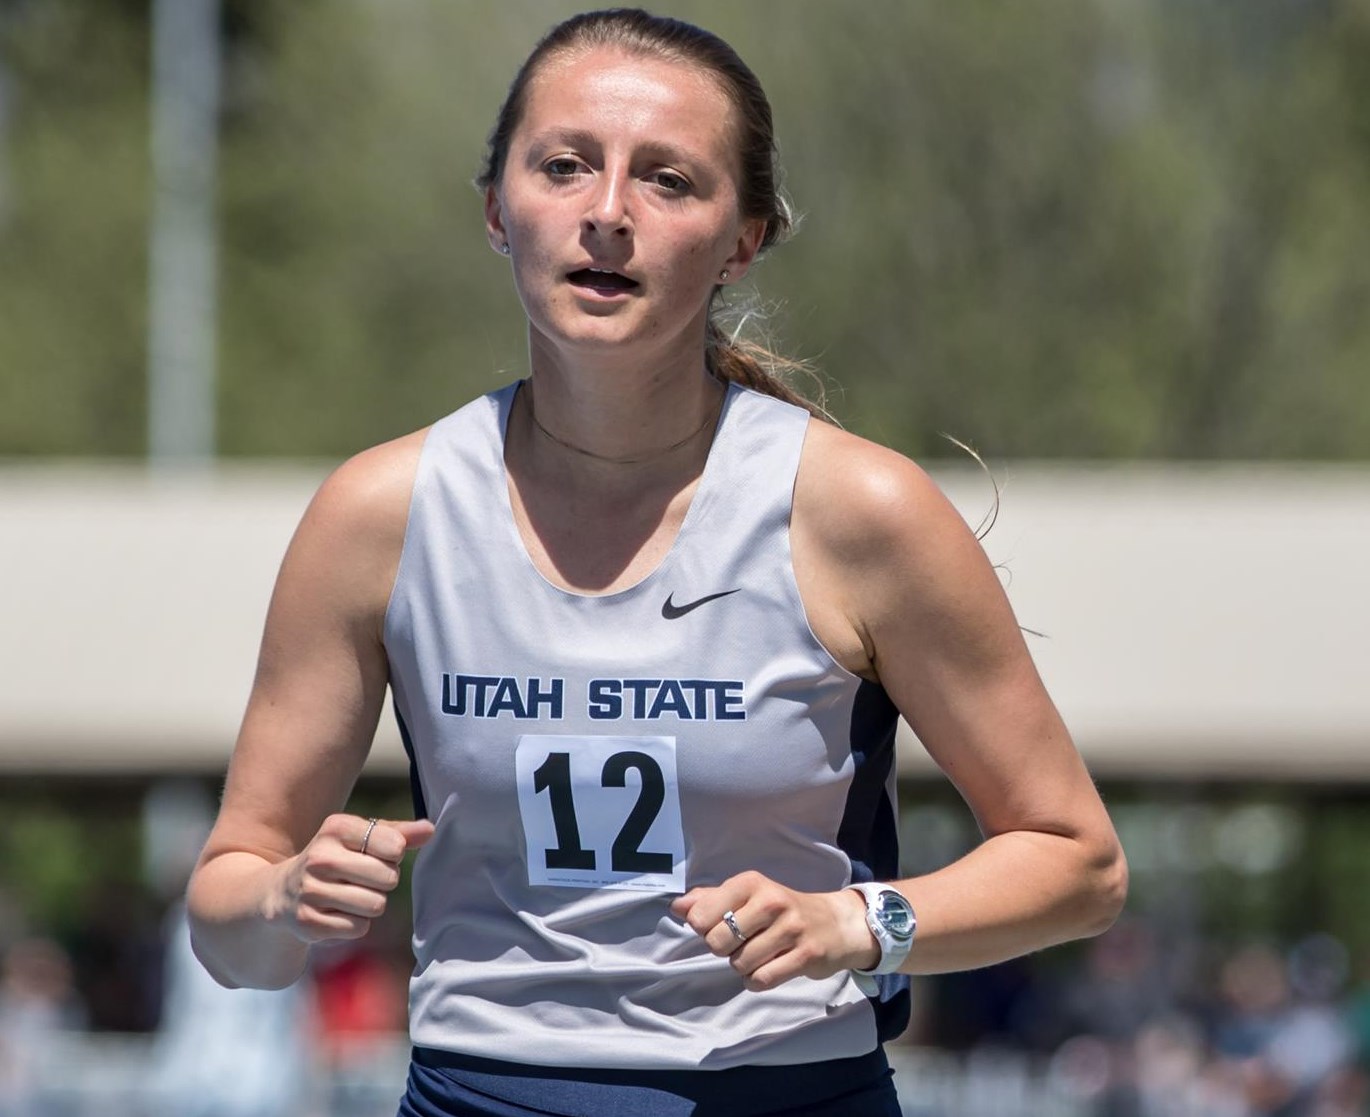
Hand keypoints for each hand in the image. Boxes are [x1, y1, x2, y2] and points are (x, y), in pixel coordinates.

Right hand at [268, 813, 434, 944]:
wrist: (282, 892)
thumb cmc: (336, 858)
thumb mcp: (362, 838)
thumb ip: (399, 833)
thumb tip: (430, 829)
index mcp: (336, 828)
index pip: (395, 846)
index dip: (394, 854)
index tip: (375, 854)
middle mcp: (320, 857)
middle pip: (388, 878)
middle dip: (383, 881)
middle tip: (362, 877)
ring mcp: (312, 891)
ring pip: (376, 905)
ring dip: (370, 904)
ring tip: (349, 894)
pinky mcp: (309, 922)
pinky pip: (358, 928)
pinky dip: (355, 923)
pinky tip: (336, 911)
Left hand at [670, 870, 878, 991]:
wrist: (836, 923)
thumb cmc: (781, 910)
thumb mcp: (747, 896)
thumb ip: (710, 900)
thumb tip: (677, 907)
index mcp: (750, 883)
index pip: (701, 915)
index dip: (704, 929)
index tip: (720, 927)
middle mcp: (770, 901)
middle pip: (718, 943)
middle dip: (724, 950)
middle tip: (742, 943)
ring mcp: (790, 928)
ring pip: (740, 964)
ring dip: (744, 966)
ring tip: (760, 954)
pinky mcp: (806, 954)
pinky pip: (762, 979)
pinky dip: (758, 981)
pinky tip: (770, 968)